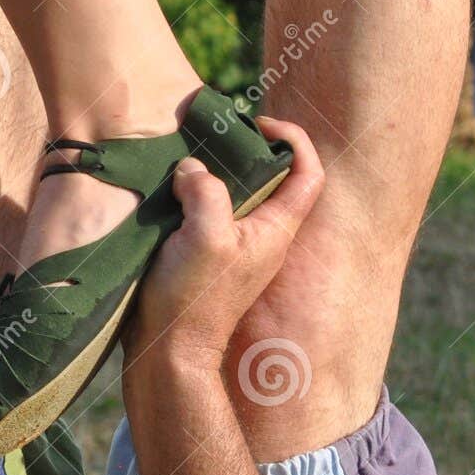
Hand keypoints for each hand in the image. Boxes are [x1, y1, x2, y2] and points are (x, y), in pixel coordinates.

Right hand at [123, 118, 323, 377]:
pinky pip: (207, 215)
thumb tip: (192, 168)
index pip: (308, 173)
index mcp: (276, 230)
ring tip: (184, 159)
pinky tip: (165, 193)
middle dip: (245, 151)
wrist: (169, 350)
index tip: (258, 124)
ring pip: (235, 196)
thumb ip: (206, 191)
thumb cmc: (195, 297)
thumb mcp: (206, 236)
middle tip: (212, 137)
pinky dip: (191, 196)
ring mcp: (234, 250)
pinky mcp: (205, 259)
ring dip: (214, 174)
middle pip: (270, 180)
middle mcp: (262, 238)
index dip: (293, 139)